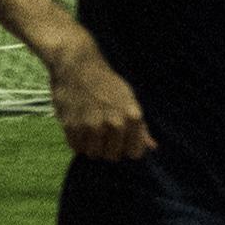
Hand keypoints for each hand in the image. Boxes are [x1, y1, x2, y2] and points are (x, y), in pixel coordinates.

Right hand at [45, 42, 152, 158]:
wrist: (77, 67)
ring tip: (89, 129)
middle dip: (108, 147)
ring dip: (91, 145)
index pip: (134, 153)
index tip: (121, 139)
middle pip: (113, 156)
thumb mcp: (129, 99)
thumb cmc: (107, 83)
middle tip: (102, 132)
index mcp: (132, 117)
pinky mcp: (72, 127)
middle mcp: (114, 123)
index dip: (127, 147)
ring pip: (94, 154)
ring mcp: (92, 126)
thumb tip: (152, 147)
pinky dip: (77, 141)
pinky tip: (78, 126)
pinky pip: (77, 148)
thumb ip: (140, 127)